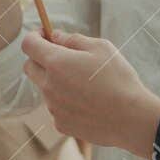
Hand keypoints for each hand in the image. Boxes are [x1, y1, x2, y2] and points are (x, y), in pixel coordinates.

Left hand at [20, 31, 159, 159]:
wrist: (132, 118)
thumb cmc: (118, 78)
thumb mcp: (100, 47)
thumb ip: (72, 39)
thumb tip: (54, 36)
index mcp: (56, 63)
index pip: (28, 45)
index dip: (34, 36)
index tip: (44, 35)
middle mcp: (48, 86)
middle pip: (29, 67)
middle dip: (39, 58)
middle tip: (61, 56)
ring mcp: (53, 107)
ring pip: (44, 88)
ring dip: (55, 81)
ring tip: (85, 83)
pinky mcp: (61, 124)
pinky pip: (56, 107)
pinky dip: (65, 101)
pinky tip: (88, 102)